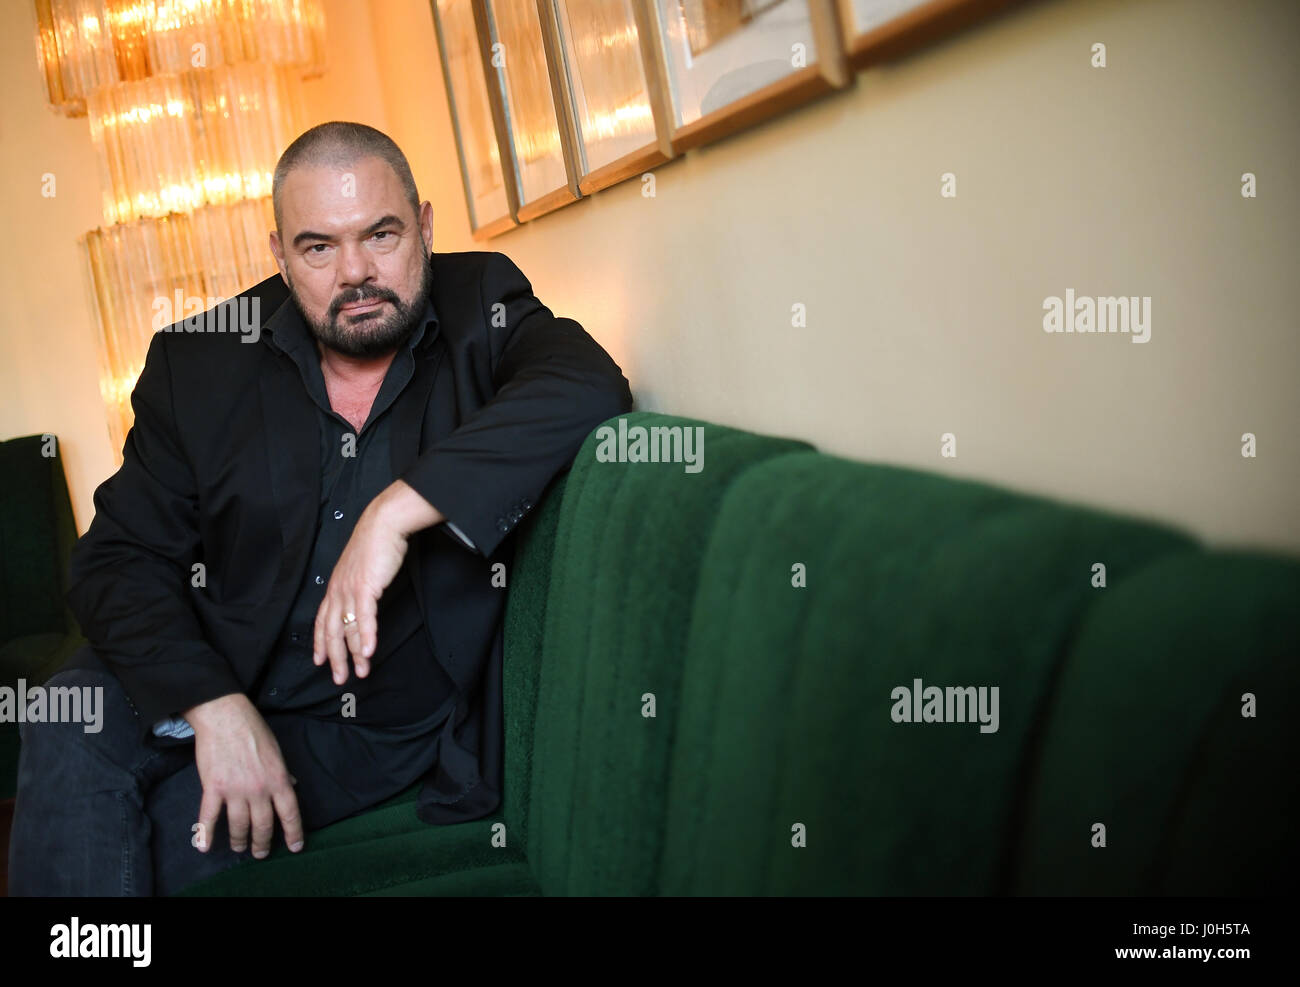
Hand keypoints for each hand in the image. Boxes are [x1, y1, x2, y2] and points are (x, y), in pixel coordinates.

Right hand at [185, 693, 302, 858]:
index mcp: (278, 779)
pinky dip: (206, 833)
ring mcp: (235, 790)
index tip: (295, 847)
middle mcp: (259, 789)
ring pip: (239, 825)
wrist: (226, 716)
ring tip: (239, 847)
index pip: (290, 813)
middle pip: (263, 825)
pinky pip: (209, 817)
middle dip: (262, 843)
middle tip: (260, 853)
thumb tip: (292, 786)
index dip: (293, 832)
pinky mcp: (213, 788)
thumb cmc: (253, 730)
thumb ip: (283, 772)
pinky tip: (204, 847)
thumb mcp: (276, 751)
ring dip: (239, 840)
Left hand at [312, 479, 443, 685]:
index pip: (321, 620)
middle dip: (335, 658)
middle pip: (331, 631)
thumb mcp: (361, 568)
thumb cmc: (375, 543)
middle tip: (340, 678)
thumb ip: (358, 586)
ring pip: (348, 629)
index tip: (320, 662)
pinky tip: (369, 652)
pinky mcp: (366, 587)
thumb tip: (362, 602)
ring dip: (354, 654)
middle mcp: (338, 590)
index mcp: (335, 586)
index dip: (320, 643)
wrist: (383, 524)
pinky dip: (367, 637)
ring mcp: (350, 589)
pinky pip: (365, 618)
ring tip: (361, 672)